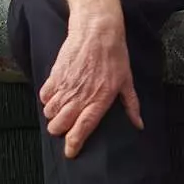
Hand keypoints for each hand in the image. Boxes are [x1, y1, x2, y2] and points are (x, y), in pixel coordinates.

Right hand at [38, 19, 141, 158]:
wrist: (97, 30)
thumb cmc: (115, 55)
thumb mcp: (127, 81)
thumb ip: (131, 105)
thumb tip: (139, 124)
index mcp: (100, 100)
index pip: (82, 128)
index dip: (74, 143)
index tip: (70, 153)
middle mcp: (80, 96)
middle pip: (59, 124)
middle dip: (59, 130)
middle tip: (64, 127)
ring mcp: (66, 86)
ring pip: (49, 112)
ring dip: (53, 115)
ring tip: (60, 111)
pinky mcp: (55, 75)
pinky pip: (44, 96)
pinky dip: (47, 100)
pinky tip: (55, 97)